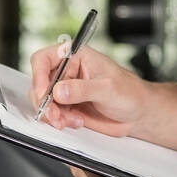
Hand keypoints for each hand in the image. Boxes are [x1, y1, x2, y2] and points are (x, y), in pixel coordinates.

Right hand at [28, 41, 150, 137]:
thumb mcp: (107, 88)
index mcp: (76, 56)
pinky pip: (52, 113)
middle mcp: (68, 71)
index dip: (38, 76)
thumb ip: (82, 89)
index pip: (44, 59)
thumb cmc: (129, 92)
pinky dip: (59, 120)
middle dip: (45, 102)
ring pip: (43, 101)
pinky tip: (76, 121)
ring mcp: (66, 89)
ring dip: (52, 114)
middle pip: (39, 83)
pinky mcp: (68, 106)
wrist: (138, 113)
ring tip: (69, 121)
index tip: (43, 94)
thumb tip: (59, 91)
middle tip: (55, 116)